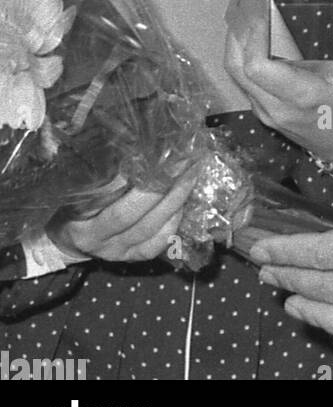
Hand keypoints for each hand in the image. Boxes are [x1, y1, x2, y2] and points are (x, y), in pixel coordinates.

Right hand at [48, 167, 198, 264]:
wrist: (68, 240)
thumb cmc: (72, 206)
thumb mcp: (77, 192)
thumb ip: (101, 179)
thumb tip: (135, 148)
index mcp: (83, 226)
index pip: (110, 205)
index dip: (132, 183)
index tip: (151, 157)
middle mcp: (101, 242)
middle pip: (134, 215)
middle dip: (162, 186)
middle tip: (182, 159)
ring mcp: (119, 253)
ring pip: (152, 228)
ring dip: (176, 199)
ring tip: (190, 173)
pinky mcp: (134, 258)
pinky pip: (160, 241)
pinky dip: (175, 220)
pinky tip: (184, 200)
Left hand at [224, 0, 332, 158]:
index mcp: (300, 96)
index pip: (257, 66)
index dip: (254, 36)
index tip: (266, 11)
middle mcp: (276, 107)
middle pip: (237, 67)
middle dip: (240, 33)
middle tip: (254, 6)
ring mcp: (266, 112)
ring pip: (236, 74)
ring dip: (239, 43)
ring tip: (252, 16)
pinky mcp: (263, 113)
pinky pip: (244, 81)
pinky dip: (245, 57)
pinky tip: (259, 39)